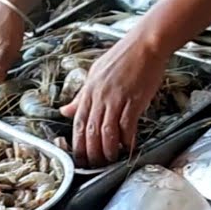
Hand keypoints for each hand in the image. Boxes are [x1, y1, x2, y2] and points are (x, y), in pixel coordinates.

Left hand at [60, 36, 167, 166]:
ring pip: (107, 131)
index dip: (78, 143)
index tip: (79, 157)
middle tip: (94, 164)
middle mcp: (100, 96)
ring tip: (110, 159)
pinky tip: (128, 146)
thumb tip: (65, 110)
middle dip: (92, 151)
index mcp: (89, 90)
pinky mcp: (134, 99)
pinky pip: (127, 124)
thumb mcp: (95, 74)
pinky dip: (127, 138)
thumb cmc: (123, 58)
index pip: (78, 121)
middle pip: (91, 130)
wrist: (145, 45)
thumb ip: (81, 95)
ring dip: (108, 148)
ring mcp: (117, 98)